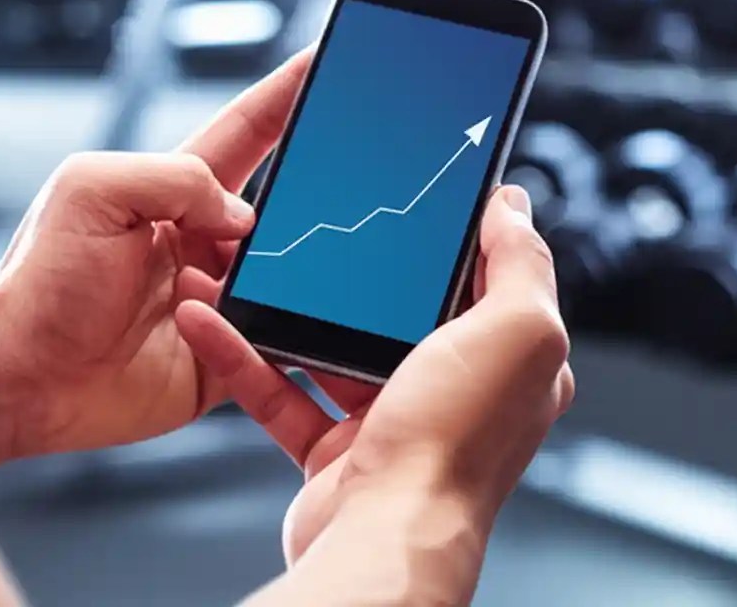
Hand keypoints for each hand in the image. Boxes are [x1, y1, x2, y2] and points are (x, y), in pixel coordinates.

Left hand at [0, 51, 316, 475]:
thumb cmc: (40, 280)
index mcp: (174, 192)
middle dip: (311, 198)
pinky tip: (218, 329)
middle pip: (283, 209)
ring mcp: (218, 299)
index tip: (331, 57)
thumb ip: (176, 180)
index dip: (290, 96)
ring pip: (286, 280)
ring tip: (199, 288)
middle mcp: (202, 242)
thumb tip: (243, 217)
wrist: (20, 375)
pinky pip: (272, 344)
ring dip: (273, 280)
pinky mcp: (224, 358)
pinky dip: (263, 337)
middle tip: (337, 192)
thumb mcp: (94, 191)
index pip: (250, 132)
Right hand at [176, 185, 573, 603]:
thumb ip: (522, 264)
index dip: (459, 238)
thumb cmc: (454, 446)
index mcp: (509, 363)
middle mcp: (454, 393)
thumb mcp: (516, 332)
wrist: (382, 537)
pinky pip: (281, 391)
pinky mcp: (334, 450)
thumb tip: (514, 209)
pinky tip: (214, 321)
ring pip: (332, 348)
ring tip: (256, 266)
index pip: (490, 282)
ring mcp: (391, 421)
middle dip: (359, 272)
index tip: (420, 198)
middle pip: (404, 311)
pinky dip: (244, 357)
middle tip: (324, 227)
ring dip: (290, 311)